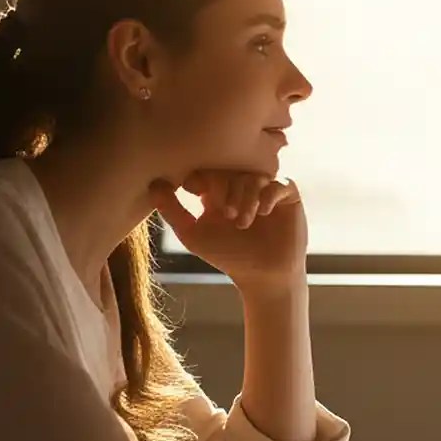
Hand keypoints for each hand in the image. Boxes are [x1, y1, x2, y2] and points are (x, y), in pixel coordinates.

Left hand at [150, 169, 305, 289]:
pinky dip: (268, 195)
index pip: (207, 165)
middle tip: (224, 212)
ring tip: (242, 222)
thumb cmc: (228, 256)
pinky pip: (279, 182)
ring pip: (254, 174)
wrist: (263, 275)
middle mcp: (242, 184)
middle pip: (231, 164)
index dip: (199, 173)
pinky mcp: (288, 195)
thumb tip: (153, 183)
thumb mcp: (192, 234)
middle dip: (225, 186)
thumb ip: (171, 210)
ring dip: (246, 196)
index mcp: (218, 189)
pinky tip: (263, 213)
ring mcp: (266, 187)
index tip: (194, 191)